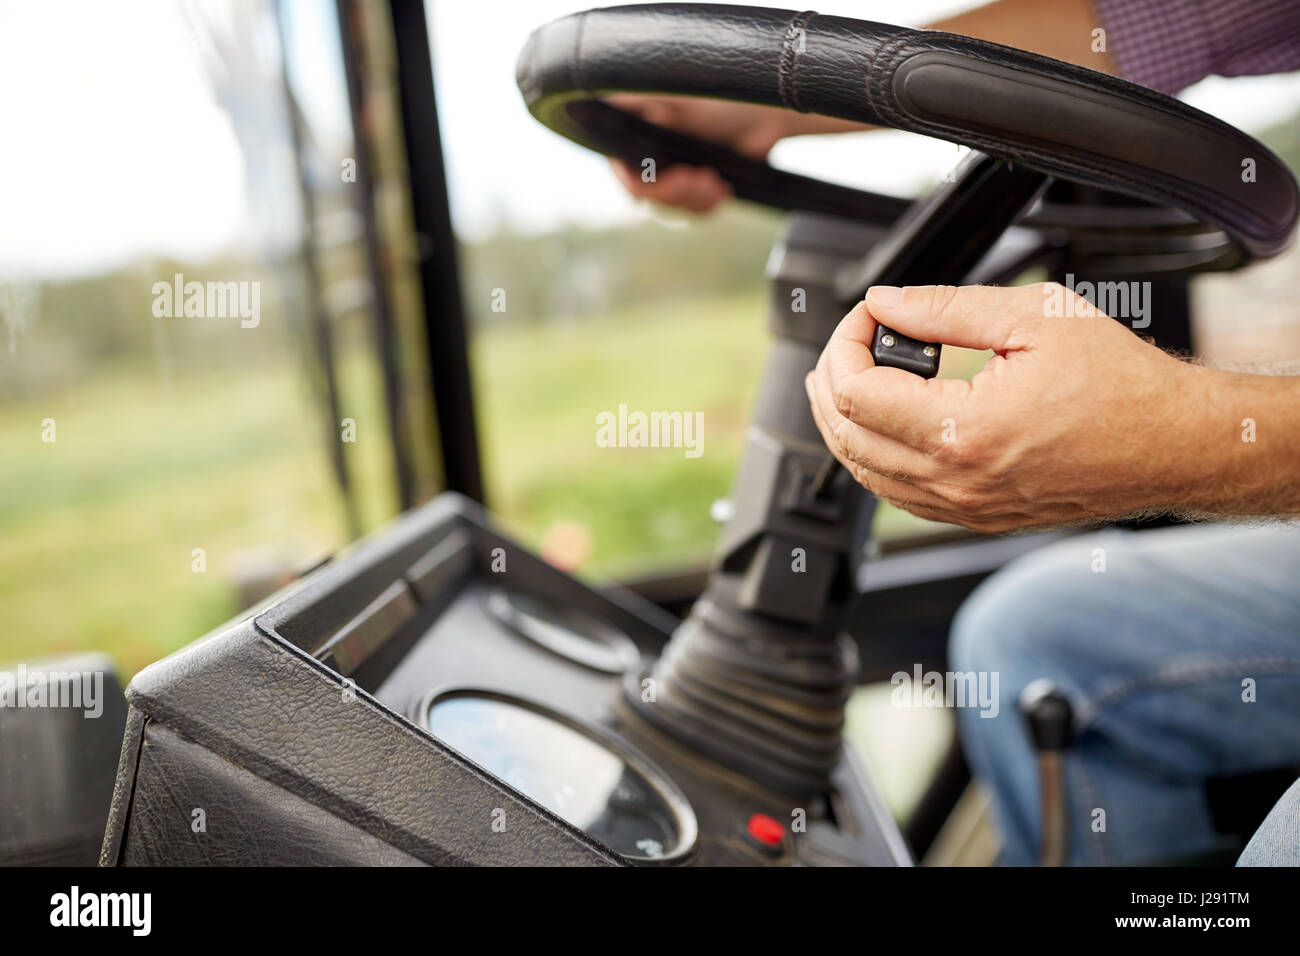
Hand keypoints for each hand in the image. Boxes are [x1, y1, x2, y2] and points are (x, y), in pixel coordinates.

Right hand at [605, 95, 796, 212]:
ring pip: (667, 206)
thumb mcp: (681, 98)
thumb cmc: (726, 99)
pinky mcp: (691, 185)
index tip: (678, 177)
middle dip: (676, 192)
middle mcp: (647, 149)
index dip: (643, 183)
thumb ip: (642, 103)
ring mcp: (669, 169)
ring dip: (693, 200)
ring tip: (717, 183)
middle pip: (646, 193)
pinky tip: (721, 193)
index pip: (622, 168)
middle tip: (702, 178)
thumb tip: (609, 106)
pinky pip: (688, 211)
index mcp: (636, 126)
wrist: (768, 117)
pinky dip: (704, 207)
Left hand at [804, 283, 1217, 532]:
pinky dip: (875, 458)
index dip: (846, 345)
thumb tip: (885, 302)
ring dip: (845, 423)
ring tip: (852, 376)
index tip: (867, 316)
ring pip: (866, 474)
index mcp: (965, 431)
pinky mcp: (978, 518)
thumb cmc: (1121, 384)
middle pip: (846, 437)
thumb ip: (944, 308)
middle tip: (850, 341)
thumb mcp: (1032, 318)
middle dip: (832, 381)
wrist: (1173, 444)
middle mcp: (958, 481)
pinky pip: (900, 496)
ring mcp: (966, 508)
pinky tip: (884, 424)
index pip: (856, 394)